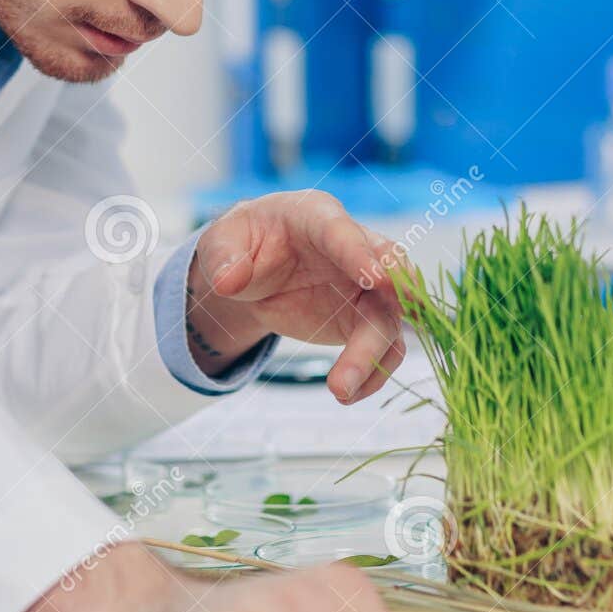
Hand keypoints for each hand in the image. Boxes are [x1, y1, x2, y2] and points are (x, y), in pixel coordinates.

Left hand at [186, 191, 405, 402]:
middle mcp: (354, 248)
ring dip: (373, 355)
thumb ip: (224, 258)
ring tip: (341, 391)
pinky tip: (349, 394)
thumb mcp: (222, 242)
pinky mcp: (362, 319)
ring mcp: (364, 286)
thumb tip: (229, 281)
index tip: (378, 278)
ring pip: (388, 319)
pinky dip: (372, 372)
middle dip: (391, 304)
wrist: (251, 271)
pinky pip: (382, 347)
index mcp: (317, 217)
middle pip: (388, 273)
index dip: (361, 254)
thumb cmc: (243, 242)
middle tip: (373, 339)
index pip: (344, 233)